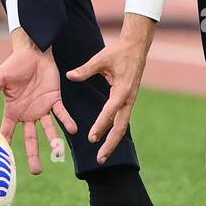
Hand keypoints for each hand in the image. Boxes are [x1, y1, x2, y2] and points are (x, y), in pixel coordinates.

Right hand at [0, 41, 76, 174]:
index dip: (5, 146)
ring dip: (53, 141)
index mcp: (13, 111)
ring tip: (58, 153)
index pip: (7, 133)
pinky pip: (61, 113)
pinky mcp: (55, 100)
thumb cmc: (14, 64)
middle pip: (30, 139)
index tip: (4, 164)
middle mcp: (28, 114)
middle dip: (33, 155)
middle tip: (37, 171)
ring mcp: (42, 109)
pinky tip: (73, 129)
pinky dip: (67, 121)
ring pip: (48, 130)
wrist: (33, 52)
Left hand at [66, 14, 155, 164]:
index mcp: (122, 90)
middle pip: (121, 127)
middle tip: (100, 159)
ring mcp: (130, 101)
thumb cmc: (118, 52)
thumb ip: (85, 69)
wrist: (136, 47)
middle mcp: (128, 99)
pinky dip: (115, 131)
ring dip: (113, 141)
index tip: (91, 138)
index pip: (110, 112)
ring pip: (122, 126)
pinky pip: (122, 119)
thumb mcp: (101, 58)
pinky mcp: (128, 100)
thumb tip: (70, 76)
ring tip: (103, 156)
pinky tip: (108, 140)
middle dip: (111, 144)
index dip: (101, 125)